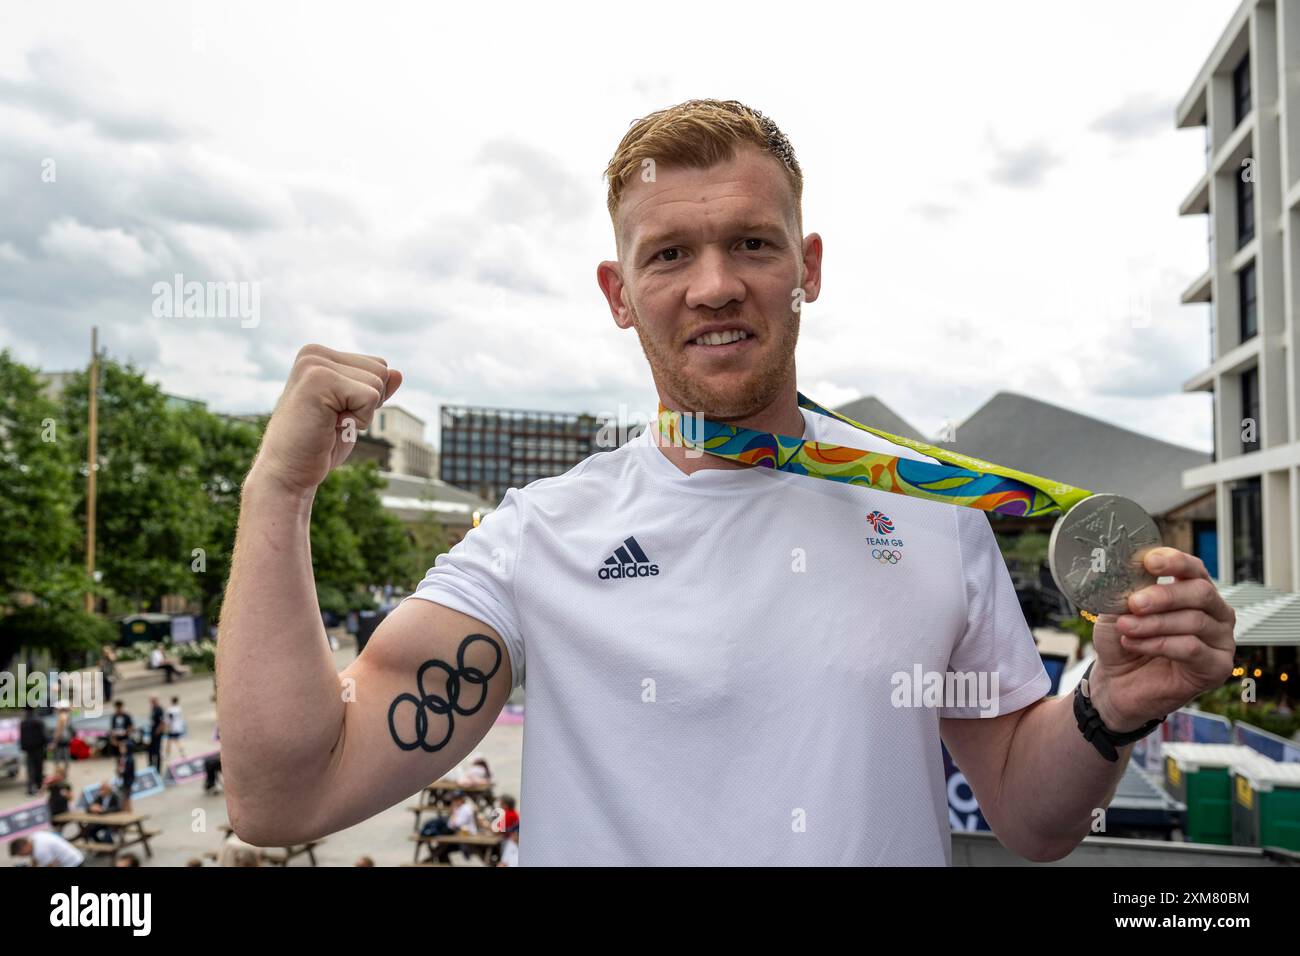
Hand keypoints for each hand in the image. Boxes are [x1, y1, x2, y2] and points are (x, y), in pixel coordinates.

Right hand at [250, 344, 401, 496]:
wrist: (289, 473)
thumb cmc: (319, 445)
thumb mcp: (353, 413)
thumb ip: (372, 390)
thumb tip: (398, 373)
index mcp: (319, 356)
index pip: (378, 366)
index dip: (368, 398)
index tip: (336, 413)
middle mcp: (313, 353)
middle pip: (381, 370)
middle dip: (367, 403)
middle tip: (332, 421)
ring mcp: (313, 364)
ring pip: (377, 383)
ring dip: (361, 413)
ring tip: (329, 423)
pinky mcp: (318, 379)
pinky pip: (370, 397)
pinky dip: (358, 421)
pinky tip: (328, 426)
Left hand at [1087, 547, 1235, 732]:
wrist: (1116, 684)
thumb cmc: (1121, 642)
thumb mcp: (1115, 611)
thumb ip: (1125, 591)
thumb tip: (1127, 572)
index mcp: (1193, 591)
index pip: (1194, 569)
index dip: (1175, 562)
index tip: (1149, 562)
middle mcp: (1214, 612)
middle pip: (1201, 592)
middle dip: (1164, 596)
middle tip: (1134, 603)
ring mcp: (1220, 640)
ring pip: (1195, 621)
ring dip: (1154, 624)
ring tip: (1125, 628)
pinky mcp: (1217, 667)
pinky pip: (1192, 648)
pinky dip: (1158, 644)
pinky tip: (1134, 644)